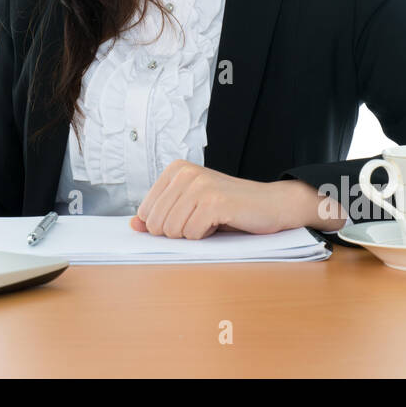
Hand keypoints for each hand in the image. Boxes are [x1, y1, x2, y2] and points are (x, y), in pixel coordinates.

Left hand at [129, 160, 310, 237]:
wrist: (271, 204)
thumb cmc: (230, 207)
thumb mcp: (189, 207)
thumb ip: (160, 213)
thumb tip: (134, 224)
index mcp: (175, 170)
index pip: (146, 212)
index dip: (165, 225)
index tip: (187, 216)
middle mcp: (185, 173)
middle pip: (156, 223)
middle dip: (177, 232)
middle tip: (201, 221)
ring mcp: (199, 186)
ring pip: (172, 230)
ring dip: (193, 234)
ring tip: (212, 221)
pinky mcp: (214, 202)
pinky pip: (192, 234)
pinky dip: (206, 236)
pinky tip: (221, 222)